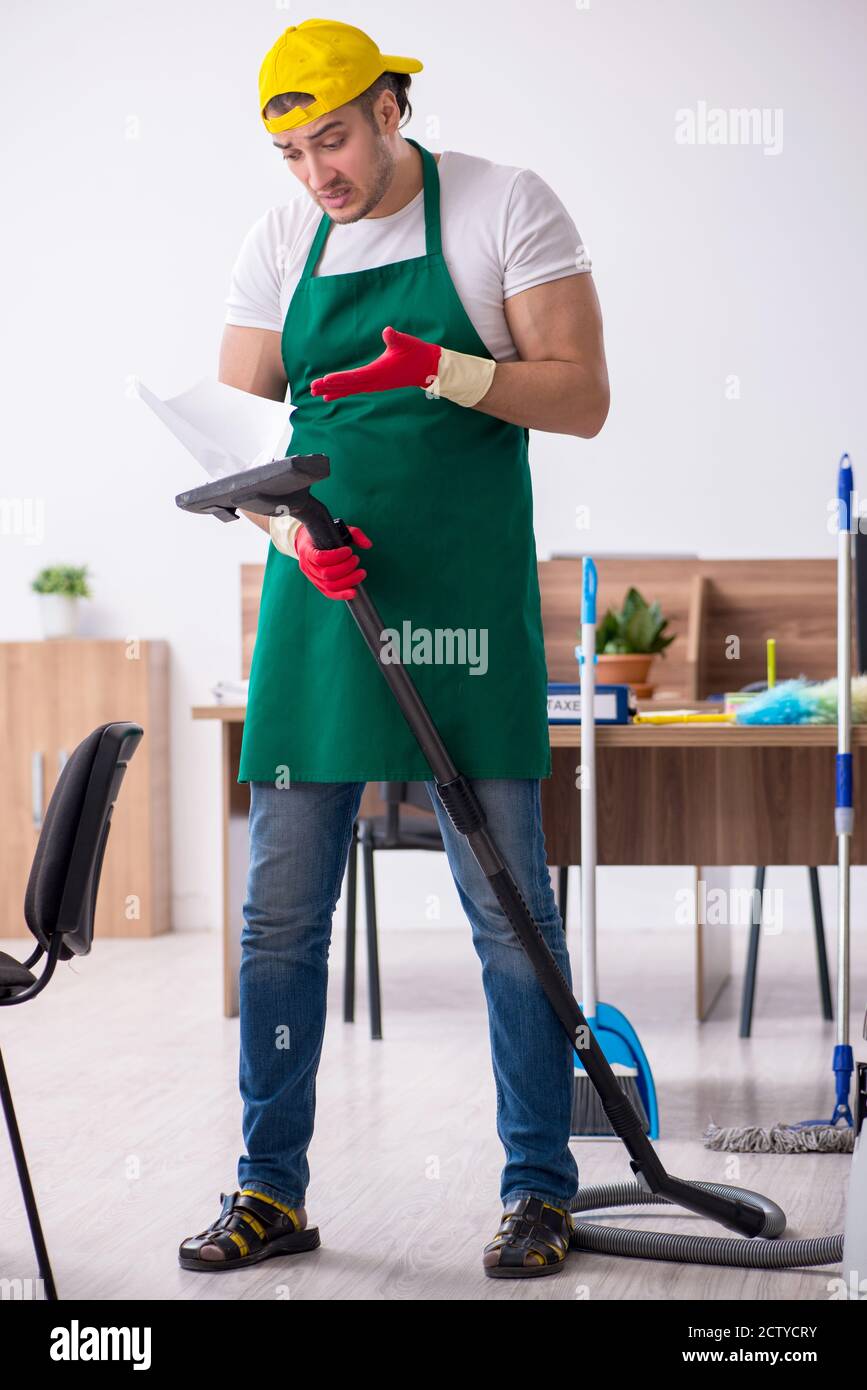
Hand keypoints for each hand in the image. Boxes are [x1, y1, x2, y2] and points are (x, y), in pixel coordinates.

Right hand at [296, 523, 372, 599]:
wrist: (308, 543)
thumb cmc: (323, 536)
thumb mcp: (336, 529)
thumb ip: (354, 534)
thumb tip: (368, 545)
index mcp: (307, 550)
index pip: (320, 558)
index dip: (336, 556)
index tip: (349, 550)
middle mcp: (307, 566)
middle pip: (327, 574)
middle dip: (346, 568)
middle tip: (356, 559)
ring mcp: (312, 577)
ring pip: (329, 586)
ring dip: (348, 581)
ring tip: (360, 573)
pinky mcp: (318, 585)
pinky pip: (329, 593)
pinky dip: (342, 594)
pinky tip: (353, 592)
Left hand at [310, 326, 441, 401]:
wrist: (428, 367)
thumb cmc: (416, 352)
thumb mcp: (406, 342)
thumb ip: (395, 338)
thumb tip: (388, 331)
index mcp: (379, 372)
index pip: (355, 376)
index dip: (340, 378)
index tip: (325, 380)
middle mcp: (375, 382)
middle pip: (348, 386)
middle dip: (330, 386)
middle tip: (312, 388)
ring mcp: (375, 385)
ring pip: (351, 389)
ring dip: (334, 390)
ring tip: (317, 393)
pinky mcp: (376, 384)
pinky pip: (356, 389)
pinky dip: (343, 391)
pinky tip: (332, 394)